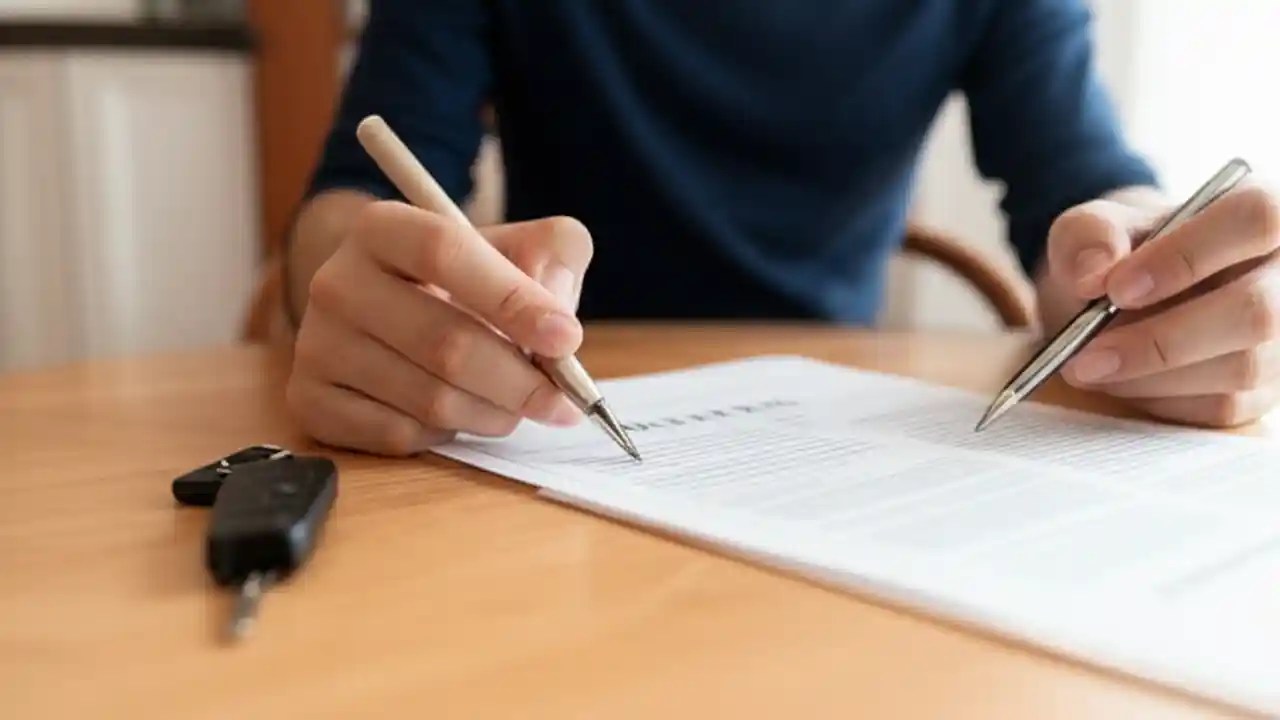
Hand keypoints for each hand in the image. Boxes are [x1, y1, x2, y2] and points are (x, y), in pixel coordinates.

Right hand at [286, 201, 591, 455]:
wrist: (383, 305)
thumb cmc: (463, 277)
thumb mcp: (515, 245)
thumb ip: (555, 254)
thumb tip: (557, 308)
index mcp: (383, 228)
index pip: (447, 253)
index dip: (513, 300)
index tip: (567, 337)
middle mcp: (336, 282)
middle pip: (445, 343)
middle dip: (521, 382)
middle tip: (562, 399)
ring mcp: (316, 345)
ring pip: (430, 400)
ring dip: (493, 413)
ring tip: (515, 403)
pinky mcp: (312, 401)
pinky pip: (401, 436)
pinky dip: (448, 435)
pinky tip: (460, 413)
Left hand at [1040, 182, 1279, 426]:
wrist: (1129, 297)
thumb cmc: (1122, 253)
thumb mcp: (1093, 227)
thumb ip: (1090, 236)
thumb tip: (1095, 274)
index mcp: (1265, 211)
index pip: (1257, 219)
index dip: (1186, 256)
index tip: (1116, 289)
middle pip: (1256, 311)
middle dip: (1160, 339)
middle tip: (1086, 351)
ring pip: (1240, 367)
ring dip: (1151, 375)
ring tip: (1088, 365)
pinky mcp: (1265, 390)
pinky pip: (1221, 406)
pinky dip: (1159, 398)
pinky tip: (1120, 380)